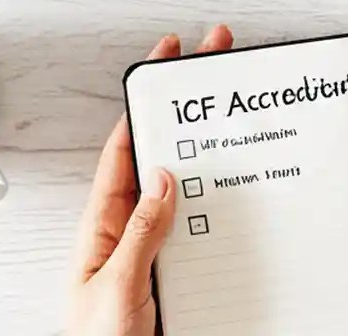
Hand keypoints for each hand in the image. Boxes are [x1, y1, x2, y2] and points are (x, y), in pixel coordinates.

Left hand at [67, 26, 234, 335]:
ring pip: (188, 192)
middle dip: (185, 110)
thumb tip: (164, 177)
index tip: (165, 60)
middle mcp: (129, 231)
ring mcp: (155, 251)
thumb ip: (141, 233)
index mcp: (103, 225)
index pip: (125, 148)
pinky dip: (223, 204)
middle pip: (161, 157)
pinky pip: (203, 230)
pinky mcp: (177, 276)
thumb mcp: (117, 286)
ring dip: (210, 156)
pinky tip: (244, 189)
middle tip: (213, 62)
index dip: (144, 100)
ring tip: (235, 116)